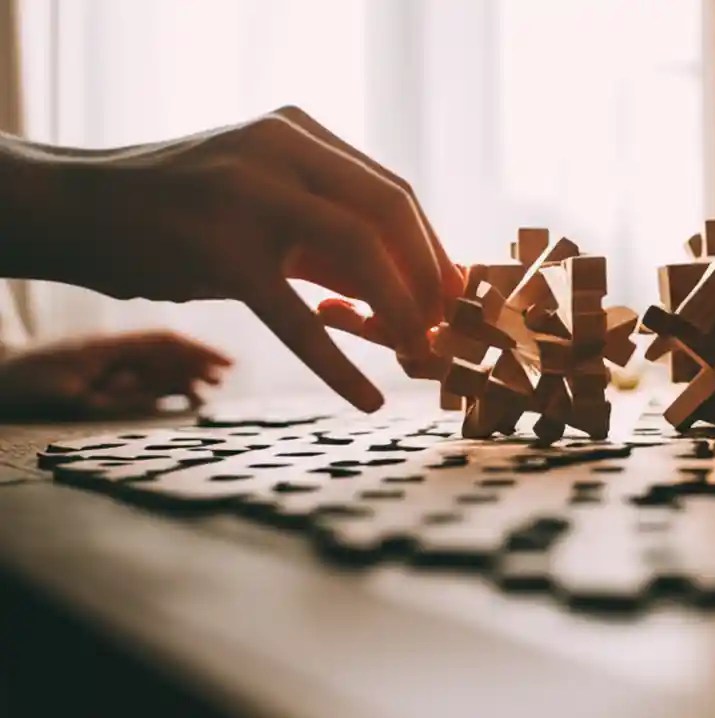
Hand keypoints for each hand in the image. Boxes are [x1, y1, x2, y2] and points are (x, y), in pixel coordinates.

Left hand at [0, 331, 230, 419]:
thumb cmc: (27, 385)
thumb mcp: (70, 398)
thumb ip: (117, 399)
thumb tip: (160, 400)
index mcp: (109, 347)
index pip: (166, 342)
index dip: (201, 351)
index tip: (228, 362)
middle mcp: (114, 348)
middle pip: (168, 350)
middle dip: (201, 360)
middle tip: (229, 376)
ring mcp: (109, 358)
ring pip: (159, 362)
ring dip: (187, 372)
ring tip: (212, 389)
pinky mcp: (103, 371)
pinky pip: (143, 373)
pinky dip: (166, 382)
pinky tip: (183, 394)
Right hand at [2, 106, 462, 411]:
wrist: (77, 209)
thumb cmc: (180, 213)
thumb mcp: (262, 202)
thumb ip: (328, 234)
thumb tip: (412, 287)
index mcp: (297, 134)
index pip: (394, 193)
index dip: (432, 252)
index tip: (449, 300)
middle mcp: (280, 150)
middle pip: (392, 216)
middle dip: (427, 280)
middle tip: (440, 332)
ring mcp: (249, 196)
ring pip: (360, 256)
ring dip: (399, 315)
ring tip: (413, 358)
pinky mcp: (220, 252)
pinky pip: (298, 320)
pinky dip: (339, 365)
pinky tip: (365, 399)